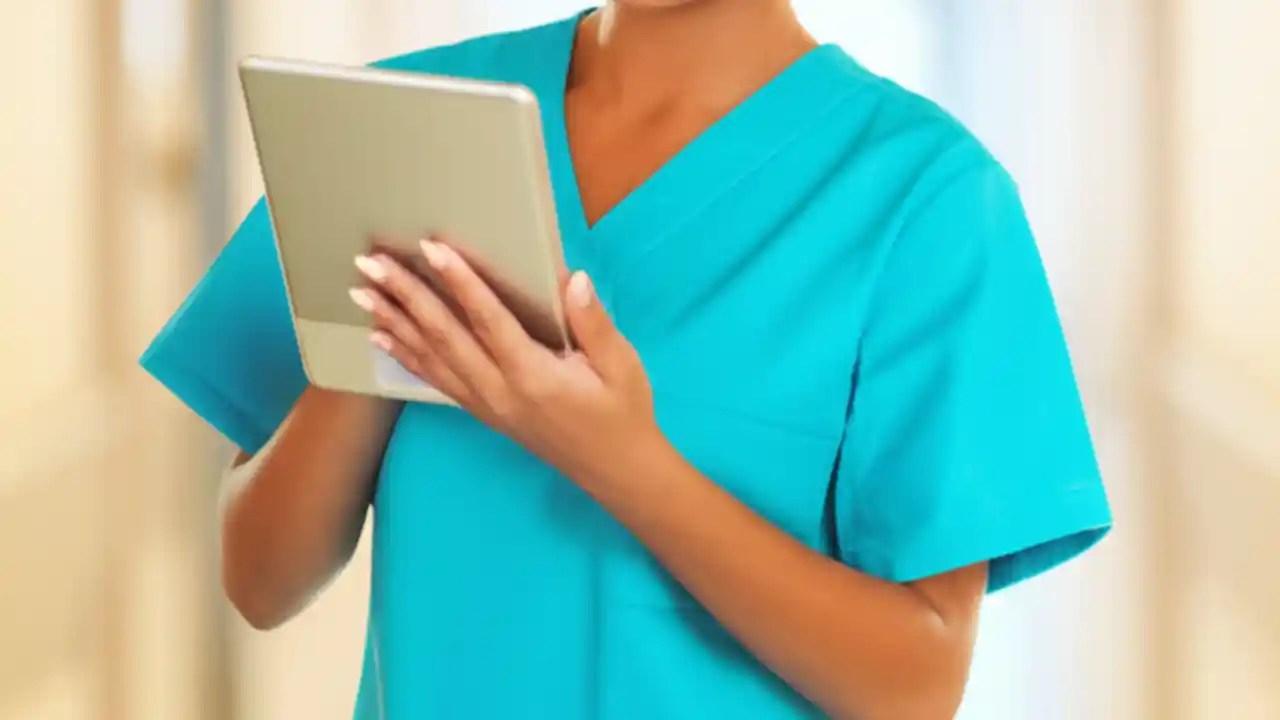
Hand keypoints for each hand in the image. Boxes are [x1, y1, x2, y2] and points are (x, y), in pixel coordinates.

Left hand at [349, 238, 663, 487]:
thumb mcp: (621, 365)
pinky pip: (436, 380)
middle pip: (443, 336)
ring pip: (431, 358)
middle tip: (370, 263)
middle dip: (405, 296)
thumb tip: (572, 279)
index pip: (487, 320)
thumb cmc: (622, 412)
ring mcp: (486, 404)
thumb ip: (593, 323)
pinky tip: (382, 337)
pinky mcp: (483, 412)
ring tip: (361, 293)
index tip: (430, 249)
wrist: (615, 470)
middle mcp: (499, 391)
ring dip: (394, 322)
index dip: (458, 282)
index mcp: (534, 375)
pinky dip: (406, 355)